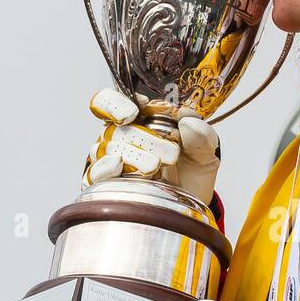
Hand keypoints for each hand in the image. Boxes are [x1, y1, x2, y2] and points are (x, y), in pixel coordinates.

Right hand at [81, 86, 220, 205]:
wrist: (192, 200)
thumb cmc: (193, 167)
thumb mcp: (206, 150)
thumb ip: (202, 134)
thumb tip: (187, 119)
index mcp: (139, 119)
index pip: (112, 100)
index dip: (117, 101)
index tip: (138, 108)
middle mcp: (120, 136)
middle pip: (115, 126)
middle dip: (143, 137)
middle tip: (169, 153)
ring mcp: (111, 159)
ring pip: (107, 147)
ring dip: (132, 154)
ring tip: (155, 166)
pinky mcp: (107, 184)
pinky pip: (94, 173)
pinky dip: (104, 168)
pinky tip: (118, 166)